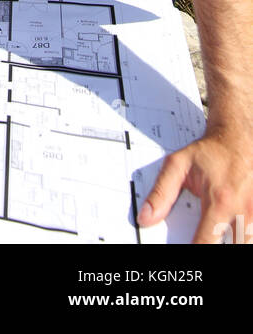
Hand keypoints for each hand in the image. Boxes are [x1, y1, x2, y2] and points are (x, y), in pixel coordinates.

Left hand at [138, 123, 252, 242]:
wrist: (238, 137)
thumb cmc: (211, 152)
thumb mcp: (178, 165)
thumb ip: (161, 192)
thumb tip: (146, 217)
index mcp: (220, 200)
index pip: (206, 241)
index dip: (194, 251)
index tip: (185, 251)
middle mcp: (243, 210)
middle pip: (231, 248)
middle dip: (216, 248)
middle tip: (201, 240)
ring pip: (246, 243)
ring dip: (230, 242)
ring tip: (215, 233)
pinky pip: (252, 235)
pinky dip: (242, 236)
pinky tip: (230, 232)